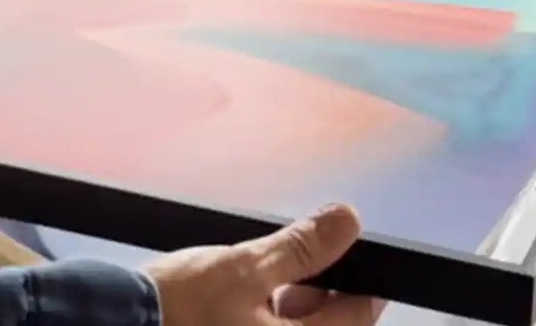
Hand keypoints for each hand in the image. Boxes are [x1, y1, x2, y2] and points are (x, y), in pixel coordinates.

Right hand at [143, 204, 384, 325]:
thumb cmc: (175, 308)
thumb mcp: (243, 268)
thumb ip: (301, 248)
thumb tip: (346, 220)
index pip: (357, 316)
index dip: (360, 278)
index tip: (352, 249)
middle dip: (317, 292)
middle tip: (295, 259)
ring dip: (289, 305)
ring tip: (259, 275)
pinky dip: (262, 318)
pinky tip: (238, 298)